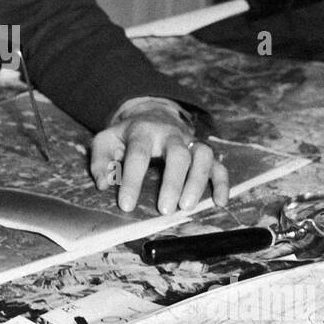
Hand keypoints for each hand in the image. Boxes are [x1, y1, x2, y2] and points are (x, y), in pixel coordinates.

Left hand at [90, 104, 228, 214]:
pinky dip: (222, 183)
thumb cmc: (127, 135)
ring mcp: (190, 142)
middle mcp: (170, 135)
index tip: (126, 206)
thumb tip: (104, 184)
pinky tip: (219, 202)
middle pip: (178, 154)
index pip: (138, 155)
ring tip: (187, 207)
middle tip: (165, 210)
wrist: (153, 114)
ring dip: (198, 182)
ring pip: (202, 156)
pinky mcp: (203, 151)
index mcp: (143, 131)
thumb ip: (100, 160)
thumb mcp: (106, 140)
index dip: (132, 180)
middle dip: (173, 182)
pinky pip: (218, 164)